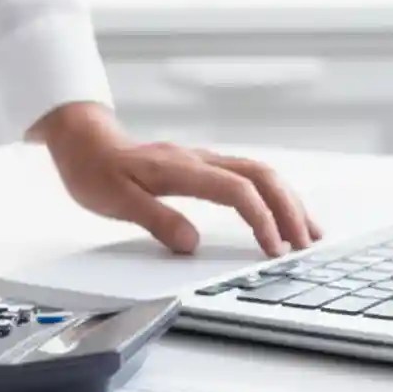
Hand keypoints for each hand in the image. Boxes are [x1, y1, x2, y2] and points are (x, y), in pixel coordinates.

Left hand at [31, 103, 322, 256]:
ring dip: (287, 201)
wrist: (84, 142)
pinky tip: (280, 214)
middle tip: (306, 244)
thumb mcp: (115, 202)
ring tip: (307, 233)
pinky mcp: (202, 167)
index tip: (273, 249)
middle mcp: (199, 160)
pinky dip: (271, 195)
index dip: (261, 219)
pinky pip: (248, 176)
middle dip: (289, 209)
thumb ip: (156, 220)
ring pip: (260, 173)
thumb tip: (192, 243)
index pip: (236, 190)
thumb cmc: (95, 170)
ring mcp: (203, 161)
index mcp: (181, 169)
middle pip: (261, 176)